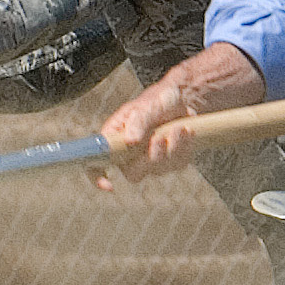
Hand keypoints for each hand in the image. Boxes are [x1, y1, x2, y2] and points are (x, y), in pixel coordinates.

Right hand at [96, 43, 264, 184]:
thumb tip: (130, 141)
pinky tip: (187, 132)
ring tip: (180, 127)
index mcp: (114, 137)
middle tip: (162, 137)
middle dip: (152, 157)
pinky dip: (185, 148)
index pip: (97, 162)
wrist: (183, 100)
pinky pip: (177, 164)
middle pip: (134, 174)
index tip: (108, 185)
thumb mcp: (148, 105)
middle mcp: (129, 153)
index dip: (97, 177)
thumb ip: (139, 121)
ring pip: (159, 169)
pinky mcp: (169, 162)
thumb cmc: (159, 100)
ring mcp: (149, 159)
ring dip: (173, 149)